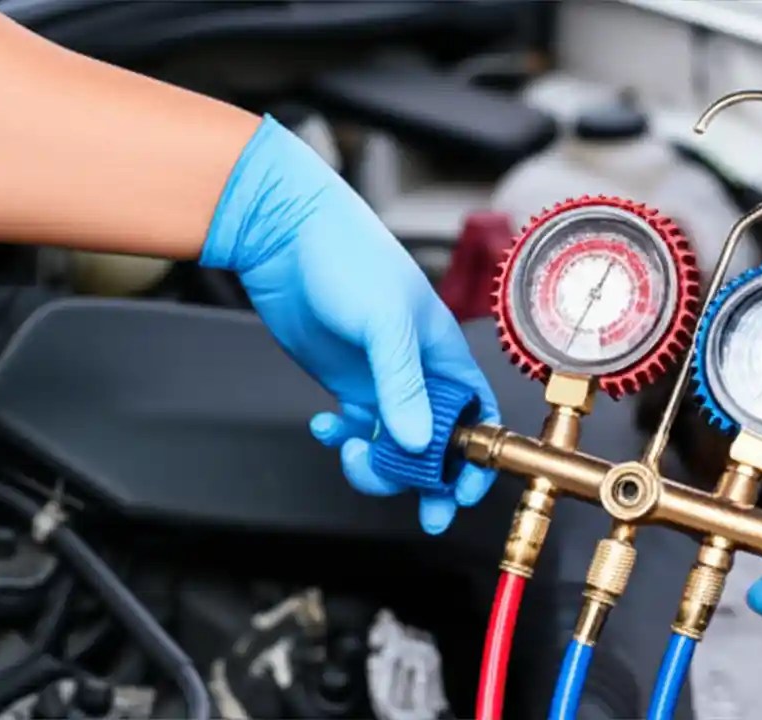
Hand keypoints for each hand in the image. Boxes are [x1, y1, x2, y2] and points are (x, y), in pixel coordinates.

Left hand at [200, 116, 499, 533]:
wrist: (284, 233)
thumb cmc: (348, 255)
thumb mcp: (384, 320)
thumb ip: (402, 384)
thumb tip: (416, 442)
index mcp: (444, 354)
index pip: (477, 417)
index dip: (476, 460)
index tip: (462, 494)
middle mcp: (419, 372)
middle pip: (437, 443)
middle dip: (426, 478)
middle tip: (417, 506)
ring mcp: (381, 379)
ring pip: (394, 443)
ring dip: (377, 462)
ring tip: (350, 452)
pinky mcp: (346, 380)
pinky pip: (356, 428)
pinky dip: (342, 438)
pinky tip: (325, 427)